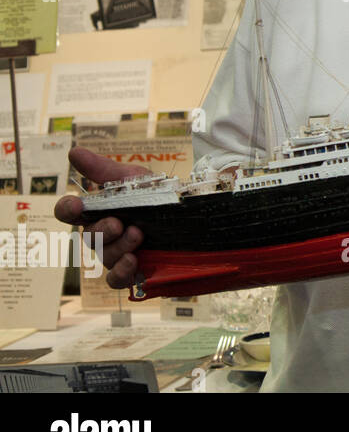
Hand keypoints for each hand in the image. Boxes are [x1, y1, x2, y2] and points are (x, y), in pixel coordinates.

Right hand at [56, 147, 151, 289]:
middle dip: (102, 229)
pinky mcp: (134, 272)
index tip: (76, 205)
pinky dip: (121, 272)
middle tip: (119, 223)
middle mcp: (105, 234)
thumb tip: (73, 151)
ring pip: (105, 255)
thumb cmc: (159, 196)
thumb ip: (104, 169)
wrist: (197, 217)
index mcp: (100, 210)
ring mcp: (118, 254)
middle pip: (89, 236)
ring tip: (139, 234)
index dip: (67, 209)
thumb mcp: (135, 179)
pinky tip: (133, 261)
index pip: (71, 212)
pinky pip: (116, 279)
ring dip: (119, 245)